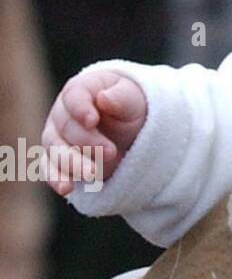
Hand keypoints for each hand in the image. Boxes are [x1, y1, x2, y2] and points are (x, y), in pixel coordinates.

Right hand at [42, 70, 146, 196]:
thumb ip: (120, 98)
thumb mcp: (133, 100)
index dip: (80, 109)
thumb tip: (104, 97)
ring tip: (93, 174)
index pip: (73, 97)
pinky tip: (67, 188)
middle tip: (111, 152)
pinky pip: (50, 170)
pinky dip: (57, 179)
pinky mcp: (57, 161)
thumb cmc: (131, 109)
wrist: (132, 130)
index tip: (93, 120)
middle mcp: (61, 113)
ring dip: (72, 164)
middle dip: (87, 142)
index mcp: (80, 90)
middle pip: (65, 127)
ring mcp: (56, 138)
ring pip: (56, 151)